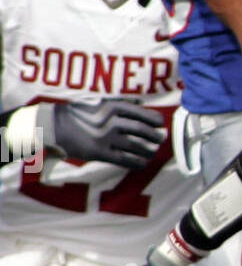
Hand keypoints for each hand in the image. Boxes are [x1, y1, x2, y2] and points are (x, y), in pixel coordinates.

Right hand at [49, 101, 166, 168]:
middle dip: (155, 136)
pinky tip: (143, 164)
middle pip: (141, 130)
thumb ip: (121, 102)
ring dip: (148, 151)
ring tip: (153, 152)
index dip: (154, 119)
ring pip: (136, 147)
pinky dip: (137, 163)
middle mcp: (111, 121)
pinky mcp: (100, 152)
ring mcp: (106, 138)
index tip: (161, 123)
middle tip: (161, 139)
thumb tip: (141, 102)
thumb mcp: (99, 102)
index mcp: (112, 107)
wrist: (55, 126)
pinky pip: (125, 160)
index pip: (140, 113)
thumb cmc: (79, 113)